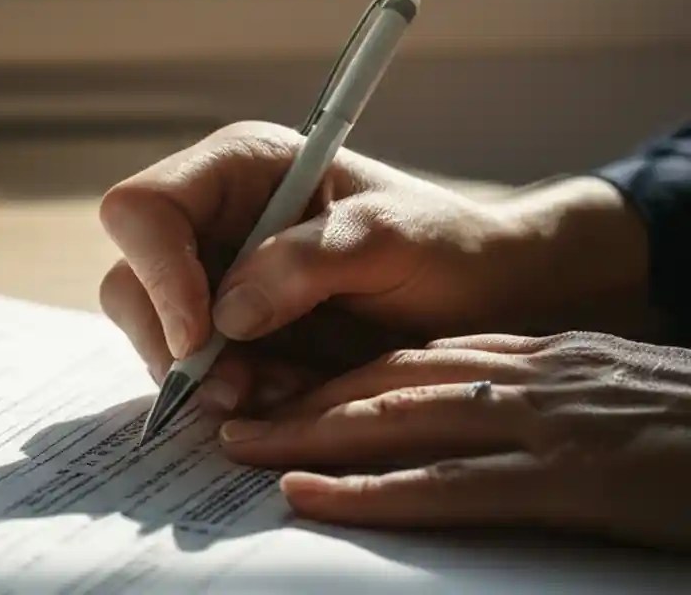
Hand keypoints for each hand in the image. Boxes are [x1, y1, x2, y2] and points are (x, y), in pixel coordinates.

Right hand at [98, 121, 653, 412]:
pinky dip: (231, 396)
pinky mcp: (226, 330)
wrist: (483, 298)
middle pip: (130, 281)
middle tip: (240, 387)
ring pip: (153, 335)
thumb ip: (307, 262)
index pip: (142, 210)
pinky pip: (192, 373)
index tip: (205, 335)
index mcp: (237, 168)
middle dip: (176, 344)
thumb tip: (225, 314)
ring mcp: (212, 277)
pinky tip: (288, 392)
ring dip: (208, 379)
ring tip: (285, 389)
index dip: (157, 273)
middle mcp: (210, 219)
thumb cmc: (447, 249)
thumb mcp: (391, 240)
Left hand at [217, 331, 690, 549]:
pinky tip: (310, 496)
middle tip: (234, 413)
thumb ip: (548, 404)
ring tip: (243, 447)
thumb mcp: (619, 402)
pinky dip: (370, 491)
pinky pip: (449, 484)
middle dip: (306, 397)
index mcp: (545, 360)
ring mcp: (550, 424)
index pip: (420, 357)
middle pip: (393, 377)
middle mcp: (534, 377)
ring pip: (402, 418)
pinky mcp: (573, 479)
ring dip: (311, 434)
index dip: (340, 373)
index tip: (281, 388)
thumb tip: (473, 429)